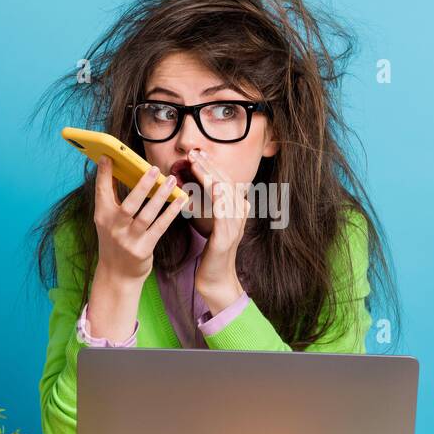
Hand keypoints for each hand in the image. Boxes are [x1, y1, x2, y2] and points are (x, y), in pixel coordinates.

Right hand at [86, 156, 190, 340]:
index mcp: (102, 216)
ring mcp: (128, 239)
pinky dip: (170, 213)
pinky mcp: (143, 249)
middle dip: (142, 185)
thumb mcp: (107, 220)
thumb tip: (114, 168)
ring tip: (172, 181)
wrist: (117, 274)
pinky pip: (160, 227)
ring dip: (161, 196)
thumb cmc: (115, 241)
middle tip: (154, 168)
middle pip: (129, 203)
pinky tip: (180, 201)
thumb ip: (110, 197)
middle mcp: (113, 227)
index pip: (101, 191)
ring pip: (147, 214)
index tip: (108, 155)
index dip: (104, 174)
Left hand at [189, 147, 248, 313]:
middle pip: (227, 183)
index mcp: (235, 212)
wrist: (216, 280)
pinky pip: (224, 213)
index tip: (200, 154)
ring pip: (226, 194)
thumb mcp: (215, 227)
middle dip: (211, 166)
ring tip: (198, 163)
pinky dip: (220, 198)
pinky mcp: (226, 238)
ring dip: (211, 176)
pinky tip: (214, 186)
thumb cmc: (212, 254)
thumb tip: (215, 190)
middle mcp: (238, 216)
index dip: (214, 167)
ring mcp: (234, 227)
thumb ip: (217, 209)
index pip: (226, 182)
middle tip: (196, 153)